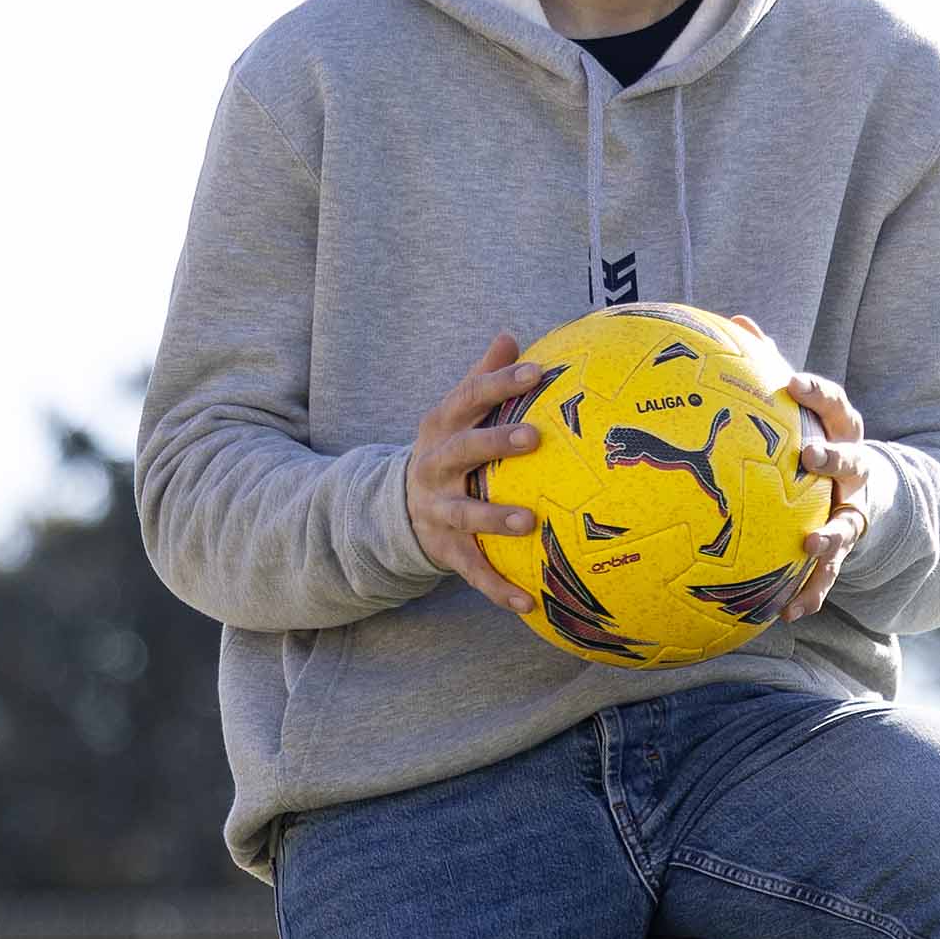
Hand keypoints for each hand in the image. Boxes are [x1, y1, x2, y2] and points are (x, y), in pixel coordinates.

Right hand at [406, 337, 545, 617]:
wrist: (400, 507)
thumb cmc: (450, 449)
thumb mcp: (456, 413)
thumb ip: (483, 378)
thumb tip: (511, 336)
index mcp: (442, 428)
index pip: (470, 398)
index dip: (501, 383)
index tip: (538, 371)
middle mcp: (434, 466)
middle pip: (463, 451)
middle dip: (495, 443)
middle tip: (534, 438)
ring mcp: (437, 510)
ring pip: (466, 514)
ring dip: (495, 517)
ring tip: (529, 522)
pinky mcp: (444, 549)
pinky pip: (472, 571)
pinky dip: (497, 588)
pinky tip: (529, 602)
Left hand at [728, 314, 871, 624]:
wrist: (872, 497)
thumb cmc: (820, 442)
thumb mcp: (804, 409)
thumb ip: (771, 368)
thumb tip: (737, 319)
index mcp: (843, 432)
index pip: (835, 404)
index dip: (817, 391)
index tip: (793, 381)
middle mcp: (857, 470)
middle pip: (852, 460)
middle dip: (835, 457)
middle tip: (811, 456)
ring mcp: (855, 512)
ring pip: (849, 524)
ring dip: (831, 534)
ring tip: (809, 543)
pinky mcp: (847, 549)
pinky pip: (830, 574)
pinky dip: (813, 592)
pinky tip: (789, 613)